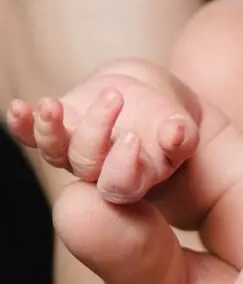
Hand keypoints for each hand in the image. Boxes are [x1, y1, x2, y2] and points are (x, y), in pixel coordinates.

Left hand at [7, 85, 198, 204]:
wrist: (145, 104)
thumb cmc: (166, 123)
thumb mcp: (183, 131)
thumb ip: (182, 137)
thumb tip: (175, 133)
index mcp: (134, 180)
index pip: (121, 185)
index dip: (122, 167)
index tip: (132, 138)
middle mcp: (99, 173)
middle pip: (87, 163)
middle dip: (95, 131)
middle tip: (116, 98)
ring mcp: (74, 153)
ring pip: (53, 152)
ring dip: (48, 130)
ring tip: (52, 105)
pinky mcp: (58, 131)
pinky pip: (31, 136)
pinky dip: (21, 124)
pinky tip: (18, 107)